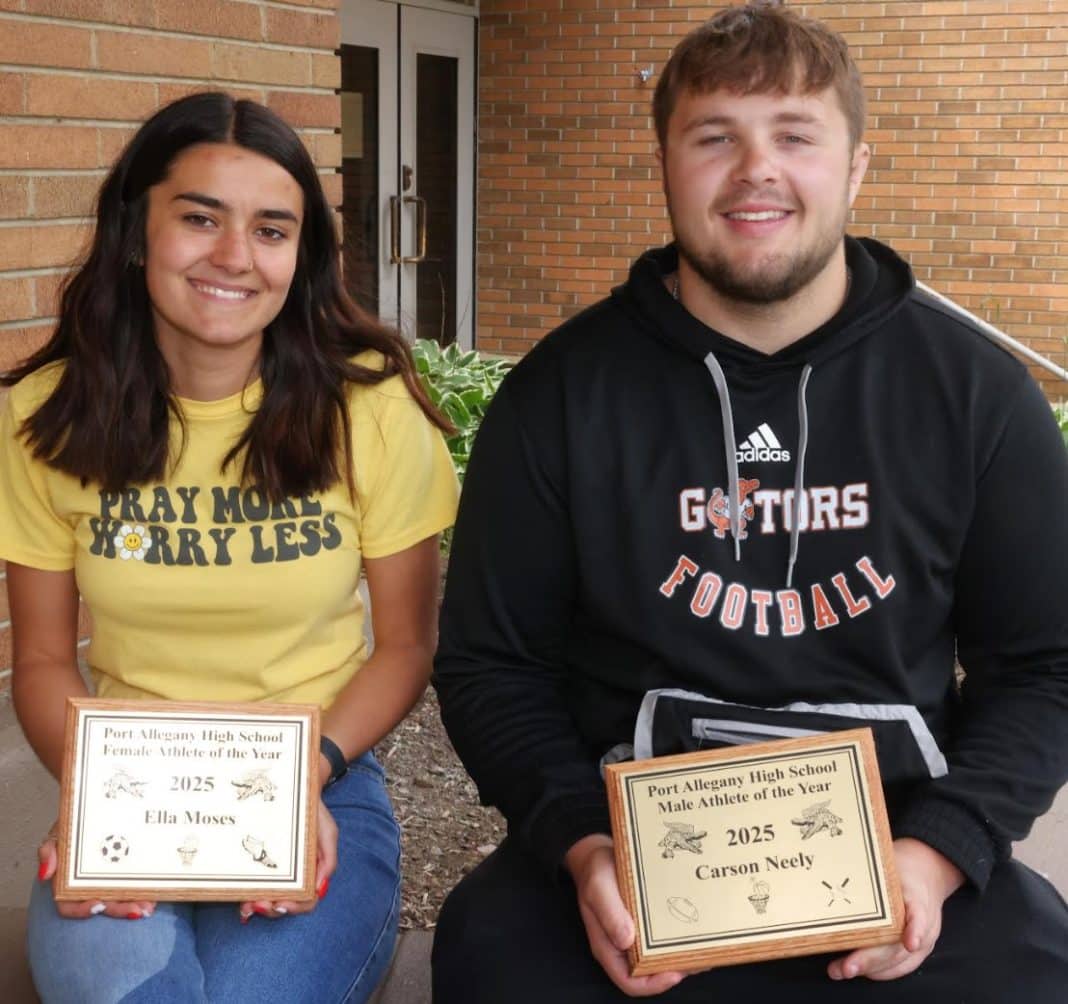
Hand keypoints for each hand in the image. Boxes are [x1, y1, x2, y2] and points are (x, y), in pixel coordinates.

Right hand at [37, 825, 154, 919]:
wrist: (100, 804)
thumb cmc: (76, 824)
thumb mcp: (59, 832)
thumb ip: (49, 850)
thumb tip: (47, 874)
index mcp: (69, 881)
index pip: (69, 905)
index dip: (81, 910)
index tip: (98, 905)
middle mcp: (89, 884)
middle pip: (101, 905)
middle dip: (118, 910)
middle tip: (135, 909)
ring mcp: (110, 879)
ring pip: (121, 900)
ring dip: (134, 905)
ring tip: (148, 905)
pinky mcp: (129, 871)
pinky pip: (137, 886)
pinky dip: (146, 891)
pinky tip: (156, 894)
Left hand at [239, 797, 337, 921]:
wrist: (296, 790)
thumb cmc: (314, 814)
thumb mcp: (328, 833)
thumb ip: (328, 859)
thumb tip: (319, 888)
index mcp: (312, 873)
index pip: (307, 900)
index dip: (295, 907)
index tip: (281, 903)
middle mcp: (295, 877)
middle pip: (285, 905)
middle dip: (271, 910)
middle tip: (256, 905)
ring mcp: (278, 873)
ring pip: (268, 899)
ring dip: (256, 906)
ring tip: (246, 905)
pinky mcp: (262, 865)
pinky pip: (255, 885)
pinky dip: (247, 895)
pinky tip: (240, 898)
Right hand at [565, 834, 686, 996]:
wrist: (599, 853)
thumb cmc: (596, 870)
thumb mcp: (598, 886)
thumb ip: (609, 912)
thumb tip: (626, 940)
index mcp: (608, 946)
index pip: (629, 981)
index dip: (653, 984)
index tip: (674, 972)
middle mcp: (624, 946)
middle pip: (652, 974)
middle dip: (677, 970)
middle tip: (699, 956)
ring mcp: (637, 935)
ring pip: (662, 957)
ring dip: (683, 955)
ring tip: (704, 944)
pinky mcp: (648, 922)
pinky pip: (666, 937)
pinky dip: (682, 937)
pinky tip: (696, 927)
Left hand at [827, 837, 964, 981]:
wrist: (927, 872)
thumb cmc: (902, 868)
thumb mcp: (891, 861)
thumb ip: (870, 871)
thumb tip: (833, 870)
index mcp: (916, 895)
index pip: (918, 914)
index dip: (915, 929)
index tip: (910, 942)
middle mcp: (924, 922)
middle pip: (899, 944)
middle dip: (871, 959)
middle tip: (847, 966)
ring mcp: (923, 938)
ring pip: (898, 960)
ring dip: (870, 969)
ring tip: (842, 971)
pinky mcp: (919, 948)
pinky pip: (901, 965)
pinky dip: (881, 971)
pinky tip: (862, 973)